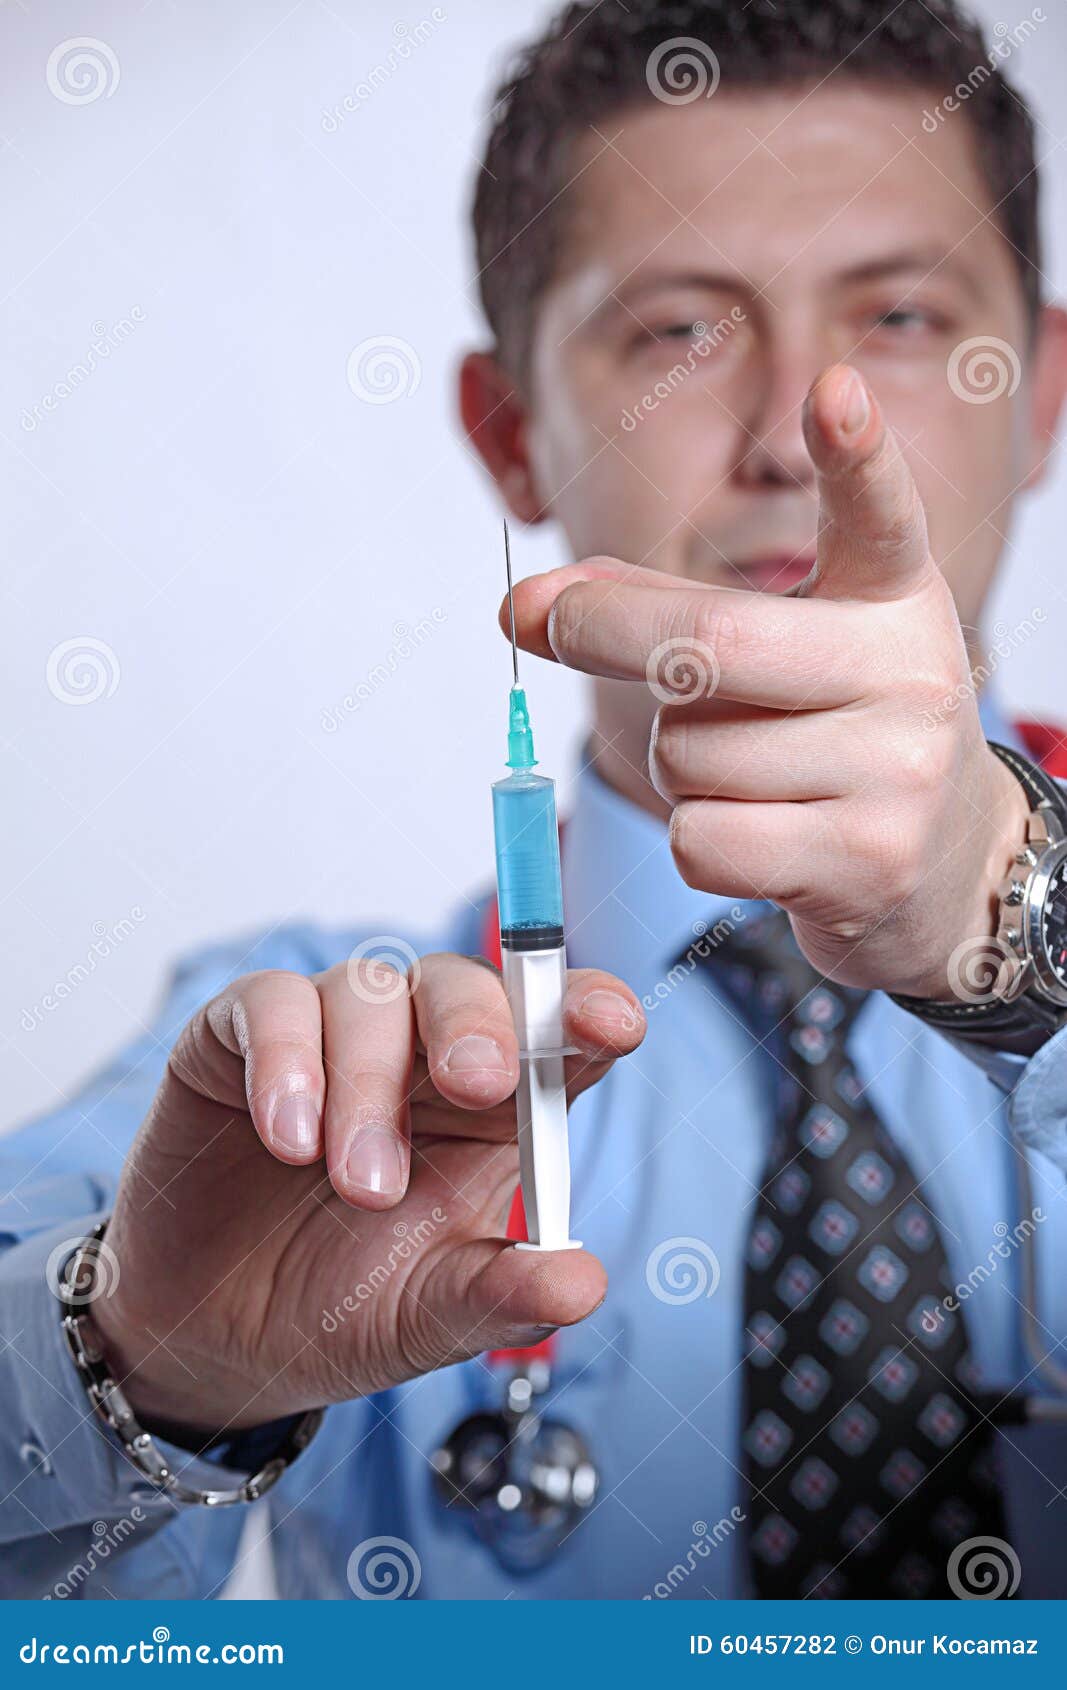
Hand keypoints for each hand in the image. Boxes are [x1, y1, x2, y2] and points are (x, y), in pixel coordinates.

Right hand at [93, 955, 643, 1434]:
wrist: (213, 1335)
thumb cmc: (342, 1305)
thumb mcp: (430, 1315)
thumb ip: (501, 1296)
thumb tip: (581, 1284)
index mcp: (496, 1105)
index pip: (557, 1028)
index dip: (589, 1007)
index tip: (613, 1025)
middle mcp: (421, 1050)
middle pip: (468, 984)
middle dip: (479, 1025)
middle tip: (477, 1084)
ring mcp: (334, 1034)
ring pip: (371, 990)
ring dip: (370, 1082)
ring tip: (358, 1183)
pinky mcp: (242, 1037)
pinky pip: (273, 1003)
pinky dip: (286, 1059)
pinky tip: (288, 1137)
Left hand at [503, 363, 1027, 999]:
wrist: (940, 859)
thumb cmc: (834, 731)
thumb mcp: (776, 649)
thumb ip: (654, 609)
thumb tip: (525, 604)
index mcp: (892, 596)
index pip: (878, 515)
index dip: (856, 455)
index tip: (832, 391)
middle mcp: (910, 671)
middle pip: (710, 640)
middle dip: (602, 627)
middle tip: (541, 613)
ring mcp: (897, 769)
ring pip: (691, 753)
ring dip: (677, 765)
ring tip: (754, 775)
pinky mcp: (866, 859)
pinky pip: (702, 838)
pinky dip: (695, 839)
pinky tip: (760, 838)